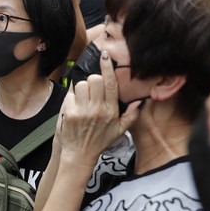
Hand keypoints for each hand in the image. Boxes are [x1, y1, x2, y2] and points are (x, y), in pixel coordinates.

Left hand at [56, 50, 140, 166]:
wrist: (80, 154)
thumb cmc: (100, 141)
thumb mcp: (120, 130)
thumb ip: (131, 115)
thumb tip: (140, 101)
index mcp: (111, 111)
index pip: (110, 84)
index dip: (107, 67)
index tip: (105, 55)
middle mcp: (97, 109)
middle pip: (94, 80)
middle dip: (93, 81)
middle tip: (92, 90)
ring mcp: (82, 111)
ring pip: (80, 85)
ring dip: (81, 89)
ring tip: (83, 100)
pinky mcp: (69, 113)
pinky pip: (69, 95)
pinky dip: (71, 99)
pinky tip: (74, 108)